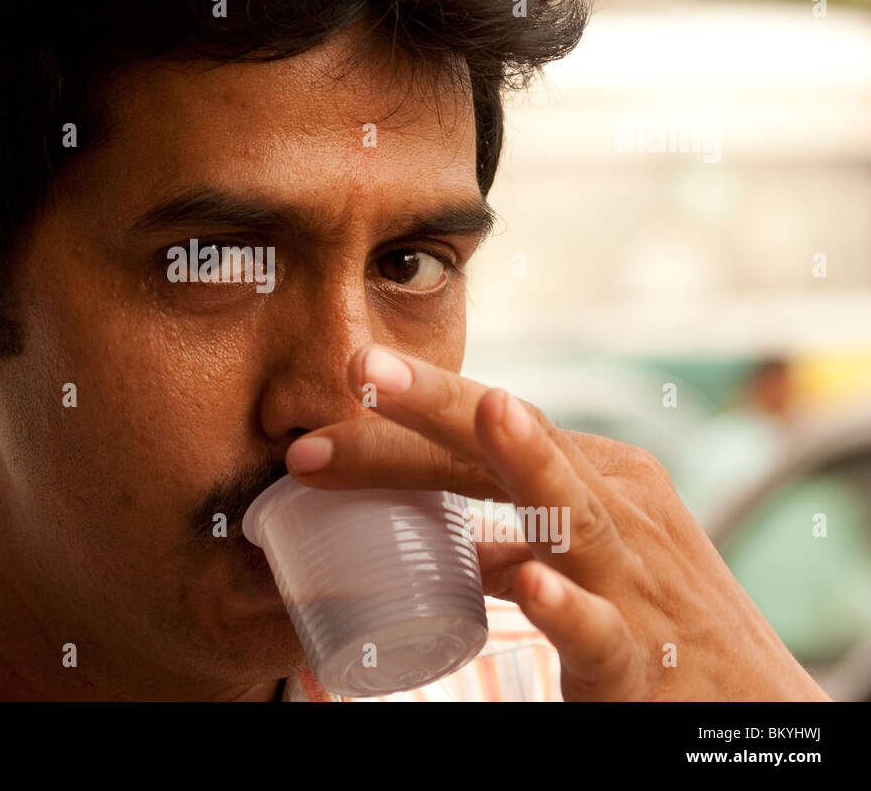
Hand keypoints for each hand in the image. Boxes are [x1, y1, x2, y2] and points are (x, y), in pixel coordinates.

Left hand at [283, 342, 830, 700]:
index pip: (486, 431)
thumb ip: (499, 543)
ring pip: (574, 513)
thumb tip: (414, 528)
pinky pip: (601, 630)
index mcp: (591, 479)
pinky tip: (535, 584)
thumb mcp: (572, 564)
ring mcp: (633, 579)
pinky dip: (568, 606)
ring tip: (489, 413)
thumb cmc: (649, 620)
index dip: (408, 415)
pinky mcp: (642, 658)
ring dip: (529, 462)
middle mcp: (615, 510)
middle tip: (362, 364)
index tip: (324, 409)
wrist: (751, 711)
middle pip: (514, 447)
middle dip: (439, 405)